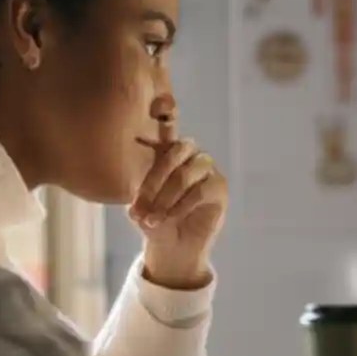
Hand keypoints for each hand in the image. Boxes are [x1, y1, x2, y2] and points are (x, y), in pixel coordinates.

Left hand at [132, 121, 227, 289]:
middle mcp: (189, 154)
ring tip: (152, 219)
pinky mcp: (220, 187)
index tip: (159, 106)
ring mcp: (207, 169)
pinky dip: (181, 206)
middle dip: (154, 180)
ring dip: (166, 198)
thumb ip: (140, 195)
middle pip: (175, 152)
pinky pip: (200, 191)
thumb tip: (137, 202)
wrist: (173, 248)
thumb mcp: (140, 206)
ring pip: (185, 174)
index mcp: (167, 151)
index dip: (166, 111)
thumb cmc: (154, 221)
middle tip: (140, 207)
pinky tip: (170, 218)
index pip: (167, 126)